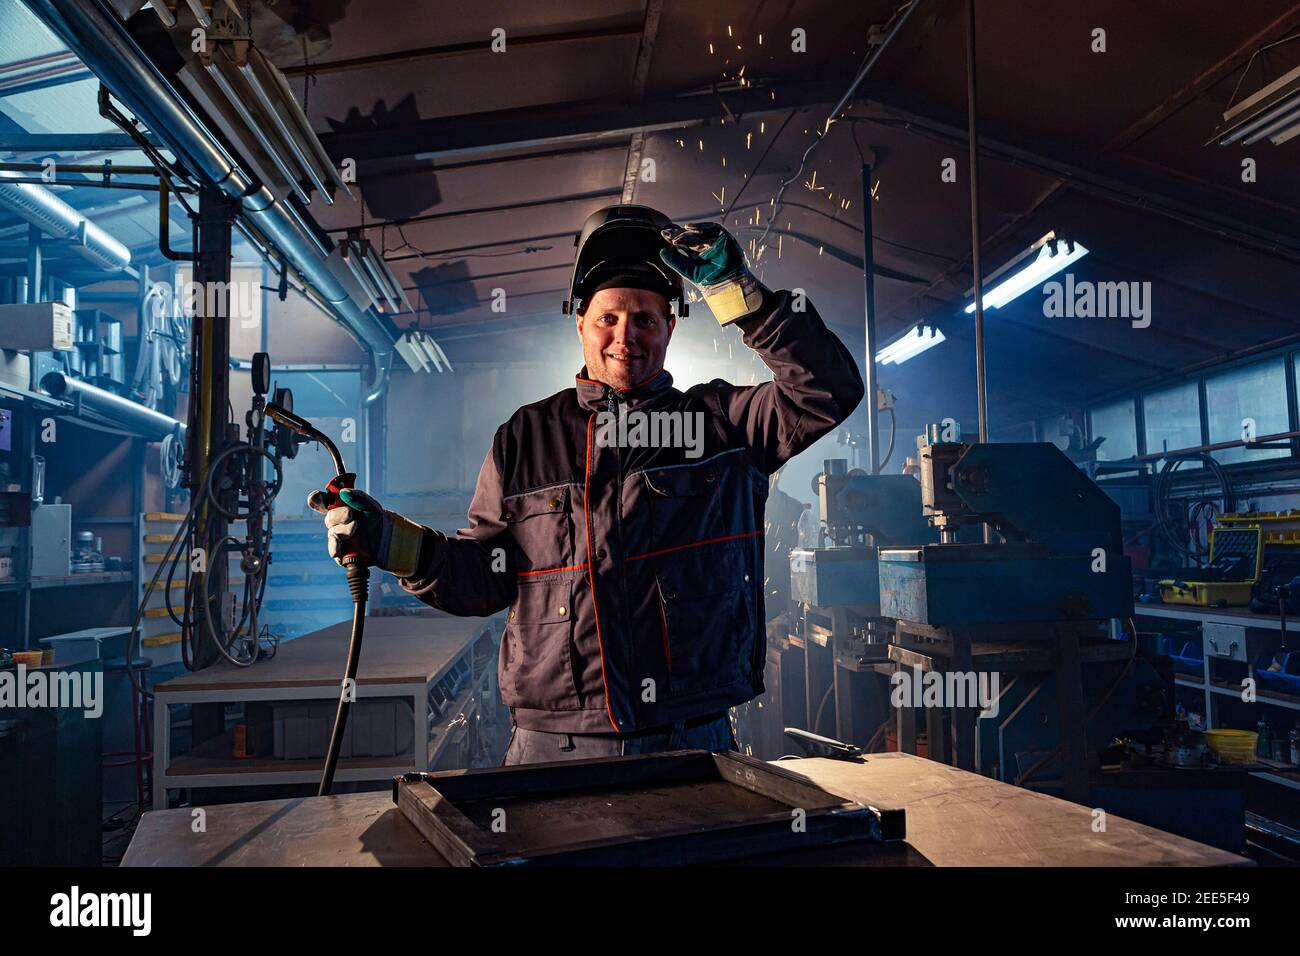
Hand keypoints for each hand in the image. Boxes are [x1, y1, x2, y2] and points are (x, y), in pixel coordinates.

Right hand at [306, 487, 424, 576]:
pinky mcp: (343, 553)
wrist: (391, 541)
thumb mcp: (371, 506)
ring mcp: (339, 538)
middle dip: (339, 515)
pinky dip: (335, 548)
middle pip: (329, 518)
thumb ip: (358, 497)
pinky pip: (334, 550)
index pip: (323, 502)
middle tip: (351, 514)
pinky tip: (339, 549)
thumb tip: (343, 492)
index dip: (317, 499)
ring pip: (332, 534)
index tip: (318, 497)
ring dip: (342, 530)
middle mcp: (338, 523)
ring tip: (355, 528)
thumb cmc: (379, 520)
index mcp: (341, 509)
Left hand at [660, 222, 766, 324]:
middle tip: (667, 233)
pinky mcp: (722, 235)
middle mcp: (703, 244)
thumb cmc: (710, 279)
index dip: (673, 238)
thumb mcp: (689, 271)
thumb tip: (662, 251)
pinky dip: (700, 227)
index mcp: (695, 252)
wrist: (727, 283)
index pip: (682, 242)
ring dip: (686, 232)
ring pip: (697, 231)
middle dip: (678, 234)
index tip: (664, 235)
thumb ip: (676, 261)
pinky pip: (711, 228)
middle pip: (689, 235)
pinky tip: (689, 228)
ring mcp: (713, 239)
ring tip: (676, 235)